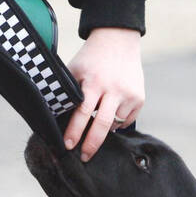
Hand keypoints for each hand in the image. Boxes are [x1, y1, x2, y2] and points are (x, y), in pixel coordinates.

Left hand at [65, 28, 144, 160]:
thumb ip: (68, 91)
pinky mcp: (139, 98)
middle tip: (84, 157)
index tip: (68, 146)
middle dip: (91, 144)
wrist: (118, 40)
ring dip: (104, 128)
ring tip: (97, 123)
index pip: (82, 112)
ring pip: (114, 124)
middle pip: (102, 124)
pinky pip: (126, 120)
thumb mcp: (75, 69)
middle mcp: (114, 88)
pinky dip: (117, 122)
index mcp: (94, 81)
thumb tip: (56, 117)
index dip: (74, 131)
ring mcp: (129, 94)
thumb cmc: (91, 58)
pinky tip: (111, 111)